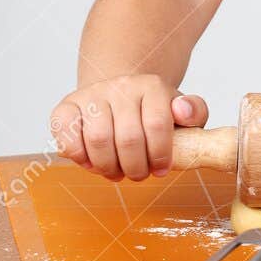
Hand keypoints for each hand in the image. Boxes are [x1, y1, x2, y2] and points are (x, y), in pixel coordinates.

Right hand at [49, 75, 208, 181]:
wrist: (119, 96)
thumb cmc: (152, 112)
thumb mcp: (181, 111)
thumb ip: (194, 111)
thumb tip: (182, 111)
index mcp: (152, 86)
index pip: (157, 125)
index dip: (160, 155)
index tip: (162, 169)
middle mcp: (120, 86)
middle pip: (128, 138)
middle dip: (135, 168)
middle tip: (138, 175)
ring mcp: (91, 95)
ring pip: (98, 140)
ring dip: (108, 167)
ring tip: (116, 171)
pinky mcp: (66, 107)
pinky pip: (67, 137)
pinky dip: (80, 158)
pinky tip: (93, 162)